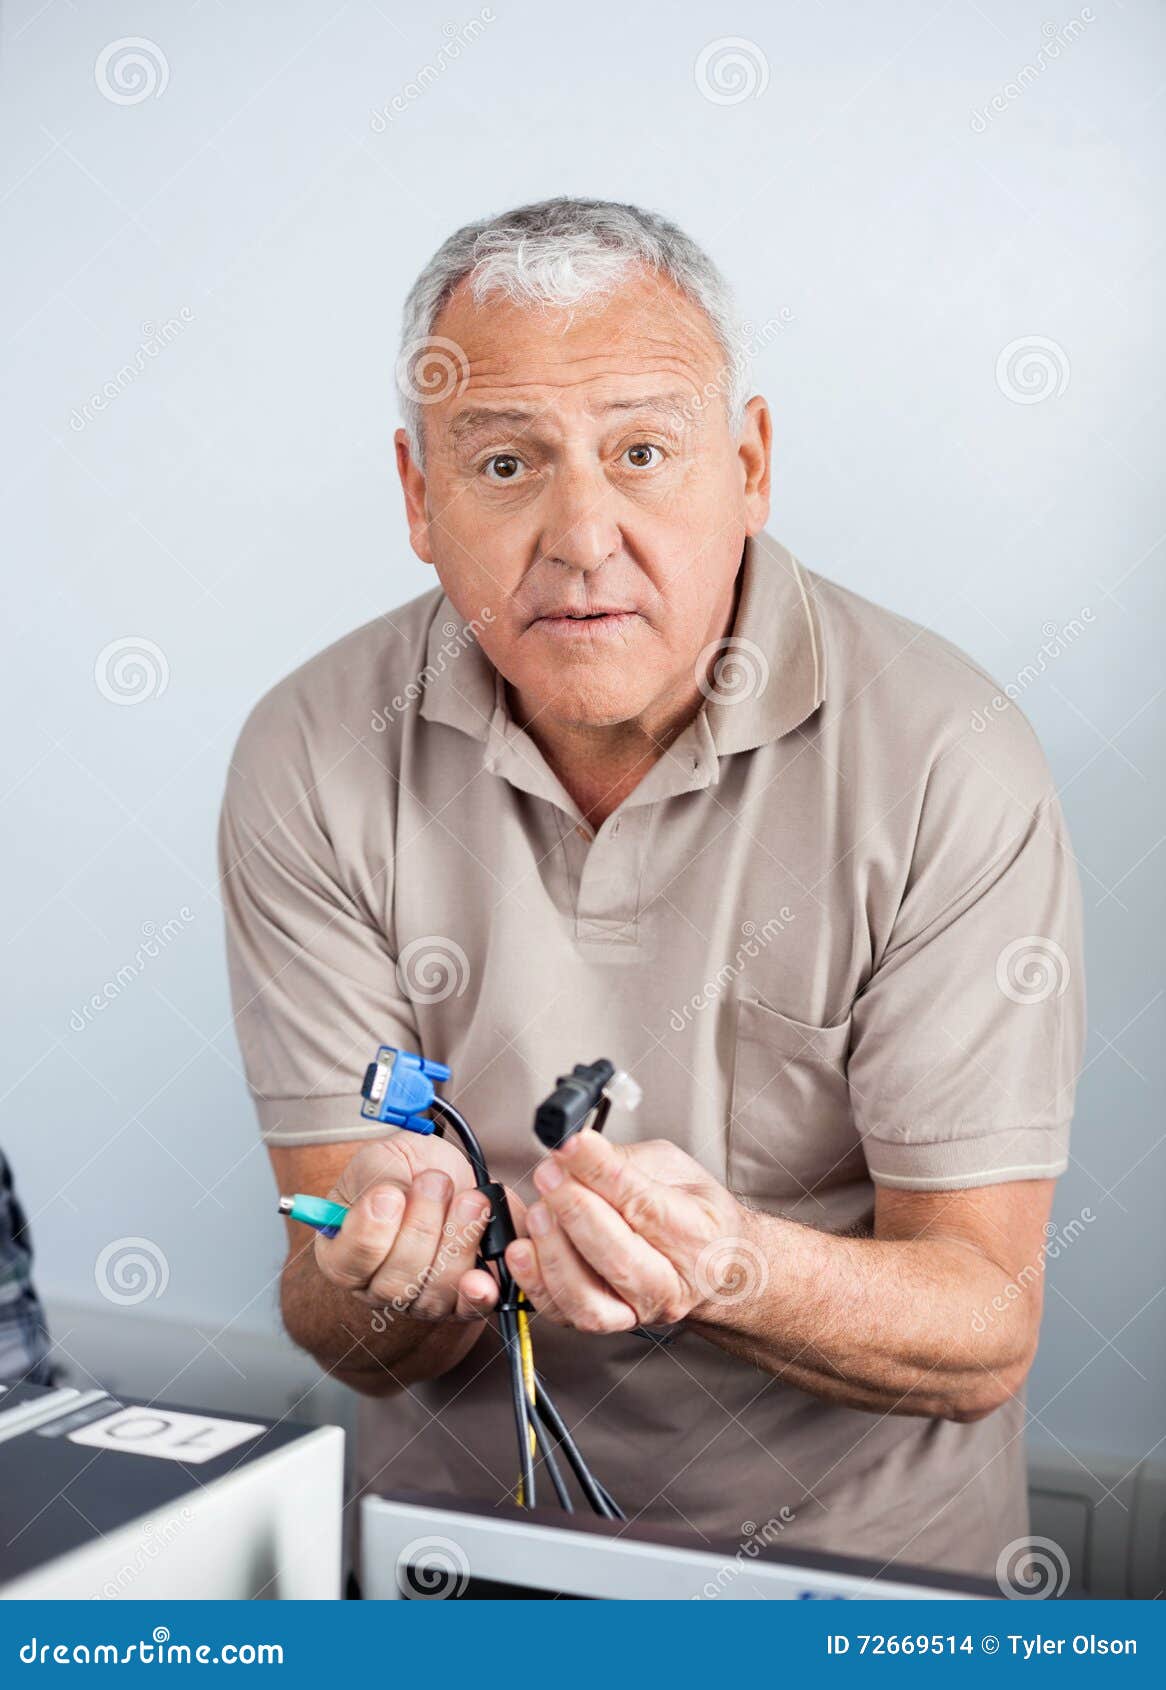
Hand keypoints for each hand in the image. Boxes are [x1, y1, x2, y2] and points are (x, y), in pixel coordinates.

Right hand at [314, 1133, 524, 1322]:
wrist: (443, 1173)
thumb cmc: (402, 1169)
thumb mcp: (379, 1162)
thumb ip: (379, 1181)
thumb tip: (391, 1198)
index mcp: (344, 1256)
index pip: (348, 1264)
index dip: (369, 1233)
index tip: (389, 1194)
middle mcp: (380, 1287)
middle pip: (395, 1284)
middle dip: (422, 1228)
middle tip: (436, 1181)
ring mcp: (422, 1298)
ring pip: (436, 1293)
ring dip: (458, 1243)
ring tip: (472, 1200)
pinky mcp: (462, 1299)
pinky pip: (472, 1306)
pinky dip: (480, 1290)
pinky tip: (484, 1275)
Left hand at [503, 1130, 762, 1334]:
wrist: (712, 1264)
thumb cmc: (692, 1211)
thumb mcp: (672, 1168)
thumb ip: (624, 1162)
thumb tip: (575, 1149)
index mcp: (697, 1237)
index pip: (643, 1205)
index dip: (600, 1172)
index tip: (568, 1144)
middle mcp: (670, 1285)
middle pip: (618, 1257)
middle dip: (575, 1211)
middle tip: (549, 1173)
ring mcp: (636, 1311)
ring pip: (588, 1298)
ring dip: (553, 1252)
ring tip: (537, 1211)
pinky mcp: (605, 1322)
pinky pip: (564, 1313)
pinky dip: (534, 1283)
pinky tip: (520, 1249)